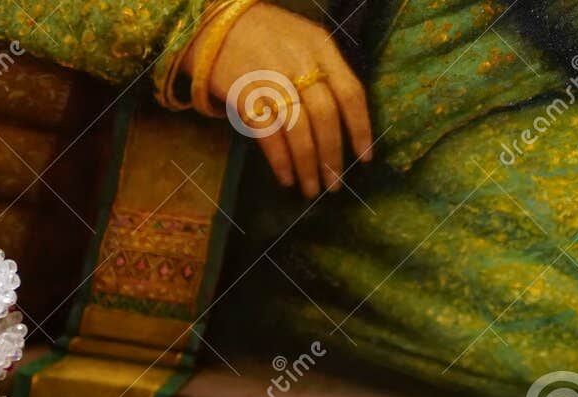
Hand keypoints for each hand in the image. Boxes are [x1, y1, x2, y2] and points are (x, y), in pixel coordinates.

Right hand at [188, 2, 372, 196]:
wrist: (213, 26)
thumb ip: (324, 70)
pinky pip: (267, 135)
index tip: (365, 158)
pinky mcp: (243, 96)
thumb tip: (342, 119)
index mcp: (321, 47)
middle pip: (325, 116)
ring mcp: (270, 80)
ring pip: (297, 129)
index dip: (360, 129)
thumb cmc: (264, 36)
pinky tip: (286, 177)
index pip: (351, 92)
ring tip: (312, 189)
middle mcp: (299, 63)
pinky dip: (279, 160)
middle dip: (332, 155)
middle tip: (334, 185)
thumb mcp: (303, 40)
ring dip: (307, 164)